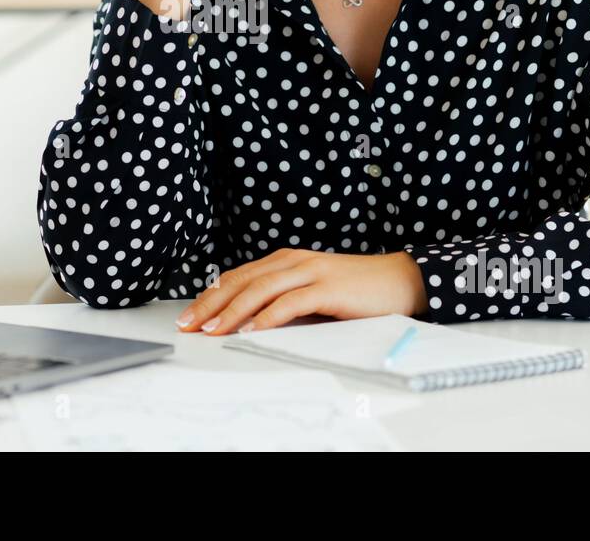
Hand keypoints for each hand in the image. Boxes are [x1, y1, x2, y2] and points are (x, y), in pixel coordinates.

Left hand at [175, 248, 431, 334]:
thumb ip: (283, 300)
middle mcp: (293, 261)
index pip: (238, 276)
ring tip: (211, 330)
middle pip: (241, 281)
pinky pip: (289, 302)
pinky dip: (266, 317)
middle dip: (211, 304)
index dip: (211, 295)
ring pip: (259, 289)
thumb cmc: (355, 291)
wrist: (400, 281)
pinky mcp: (327, 287)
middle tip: (189, 324)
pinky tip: (250, 330)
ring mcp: (310, 271)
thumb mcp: (312, 292)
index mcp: (286, 260)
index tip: (190, 315)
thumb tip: (246, 322)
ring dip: (231, 311)